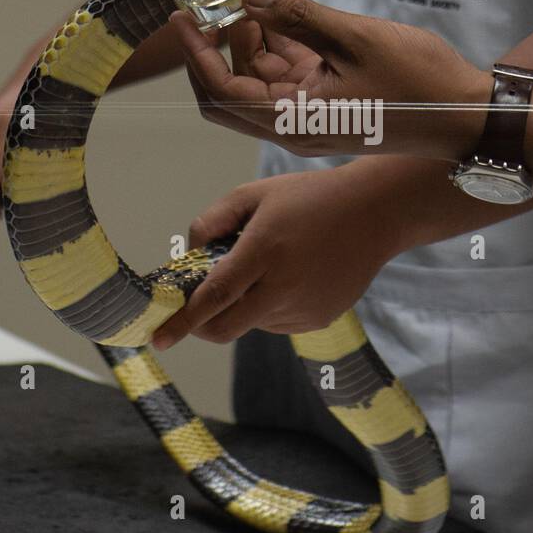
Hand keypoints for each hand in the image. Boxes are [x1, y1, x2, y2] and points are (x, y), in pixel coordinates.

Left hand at [152, 167, 400, 349]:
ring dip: (243, 306)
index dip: (183, 320)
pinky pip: (278, 323)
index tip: (158, 339)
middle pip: (226, 327)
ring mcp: (304, 308)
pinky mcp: (320, 319)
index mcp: (264, 251)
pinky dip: (269, 307)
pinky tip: (292, 275)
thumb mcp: (254, 193)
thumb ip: (213, 220)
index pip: (214, 297)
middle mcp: (285, 286)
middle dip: (201, 326)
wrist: (375, 213)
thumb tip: (189, 253)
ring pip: (252, 323)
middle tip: (195, 311)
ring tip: (270, 265)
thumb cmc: (308, 197)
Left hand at [170, 0, 488, 158]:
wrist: (469, 116)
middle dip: (215, 47)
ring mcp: (313, 116)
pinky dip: (277, 44)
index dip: (196, 56)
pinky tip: (277, 8)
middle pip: (231, 91)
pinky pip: (289, 75)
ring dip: (247, 40)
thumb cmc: (420, 83)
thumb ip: (297, 15)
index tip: (182, 16)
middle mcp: (295, 126)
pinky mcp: (330, 103)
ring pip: (259, 79)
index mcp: (294, 121)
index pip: (222, 93)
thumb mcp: (355, 39)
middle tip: (208, 1)